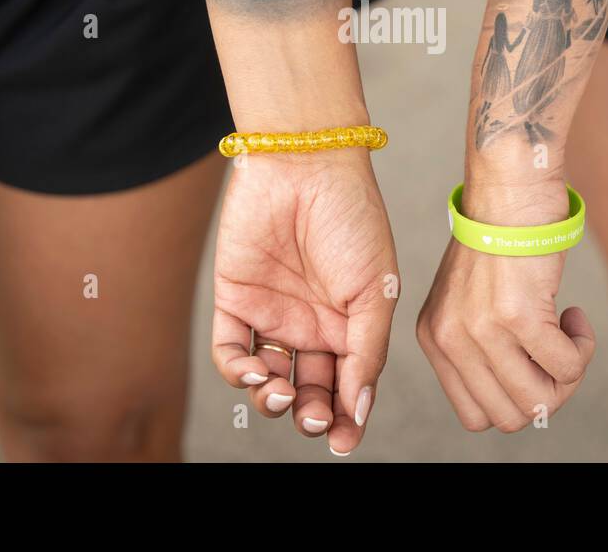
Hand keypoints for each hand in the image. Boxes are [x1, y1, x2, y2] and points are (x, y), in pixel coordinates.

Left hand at [212, 148, 397, 454]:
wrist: (306, 165)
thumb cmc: (352, 219)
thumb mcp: (377, 290)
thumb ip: (368, 352)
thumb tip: (361, 410)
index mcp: (352, 324)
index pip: (349, 387)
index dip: (347, 419)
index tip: (343, 441)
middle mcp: (312, 325)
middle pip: (310, 390)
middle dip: (311, 414)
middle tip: (314, 419)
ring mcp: (273, 315)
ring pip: (268, 380)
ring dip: (275, 400)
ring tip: (284, 392)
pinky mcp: (235, 300)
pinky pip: (231, 351)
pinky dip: (239, 372)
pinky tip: (257, 373)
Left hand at [417, 176, 594, 431]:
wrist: (510, 189)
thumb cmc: (501, 240)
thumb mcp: (469, 300)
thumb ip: (478, 348)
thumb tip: (523, 400)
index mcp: (433, 339)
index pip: (475, 415)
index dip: (514, 400)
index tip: (529, 364)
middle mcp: (450, 339)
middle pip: (509, 417)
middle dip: (546, 395)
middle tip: (557, 352)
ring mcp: (481, 330)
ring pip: (539, 403)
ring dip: (567, 376)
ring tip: (568, 334)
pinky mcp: (517, 316)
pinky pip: (566, 368)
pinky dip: (582, 348)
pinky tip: (574, 314)